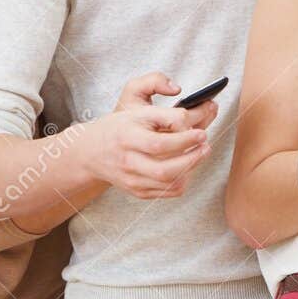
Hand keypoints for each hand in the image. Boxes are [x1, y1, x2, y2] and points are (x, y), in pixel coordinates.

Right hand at [81, 72, 217, 198]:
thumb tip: (185, 108)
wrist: (91, 152)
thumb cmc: (119, 126)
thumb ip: (162, 106)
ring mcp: (132, 179)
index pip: (159, 143)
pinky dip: (182, 180)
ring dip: (190, 169)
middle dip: (192, 159)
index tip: (201, 132)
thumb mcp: (135, 108)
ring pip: (167, 183)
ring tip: (201, 153)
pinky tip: (188, 167)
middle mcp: (128, 162)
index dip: (184, 139)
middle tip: (206, 145)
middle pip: (164, 170)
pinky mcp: (137, 190)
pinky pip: (166, 192)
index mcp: (127, 138)